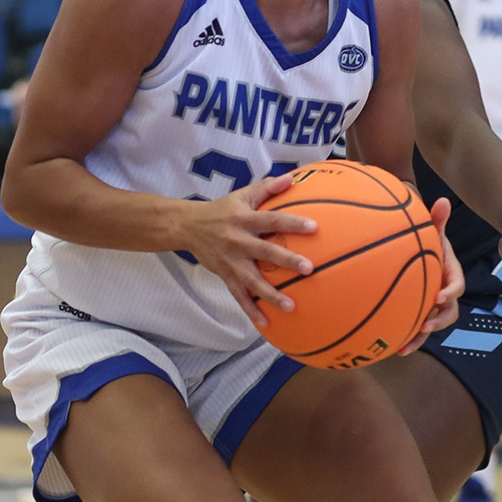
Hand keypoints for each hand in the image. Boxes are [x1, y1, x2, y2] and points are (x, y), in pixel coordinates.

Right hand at [174, 173, 317, 329]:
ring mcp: (230, 261)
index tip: (314, 227)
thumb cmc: (221, 210)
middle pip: (264, 252)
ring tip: (291, 306)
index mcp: (243, 219)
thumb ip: (266, 188)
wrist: (187, 227)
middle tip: (308, 269)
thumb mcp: (241, 195)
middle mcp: (237, 241)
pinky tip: (266, 323)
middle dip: (286, 260)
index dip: (292, 223)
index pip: (271, 220)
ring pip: (252, 281)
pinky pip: (239, 296)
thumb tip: (292, 178)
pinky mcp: (225, 276)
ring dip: (271, 295)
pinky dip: (251, 311)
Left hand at [400, 198, 464, 354]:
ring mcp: (431, 304)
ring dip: (420, 337)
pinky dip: (405, 337)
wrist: (417, 251)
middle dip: (438, 321)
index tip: (440, 297)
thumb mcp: (432, 230)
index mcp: (450, 274)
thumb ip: (437, 220)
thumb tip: (443, 199)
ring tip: (404, 347)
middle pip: (448, 312)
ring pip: (430, 324)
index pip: (457, 286)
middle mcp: (443, 292)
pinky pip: (414, 326)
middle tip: (425, 325)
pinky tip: (389, 347)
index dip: (450, 292)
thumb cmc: (426, 240)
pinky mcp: (418, 311)